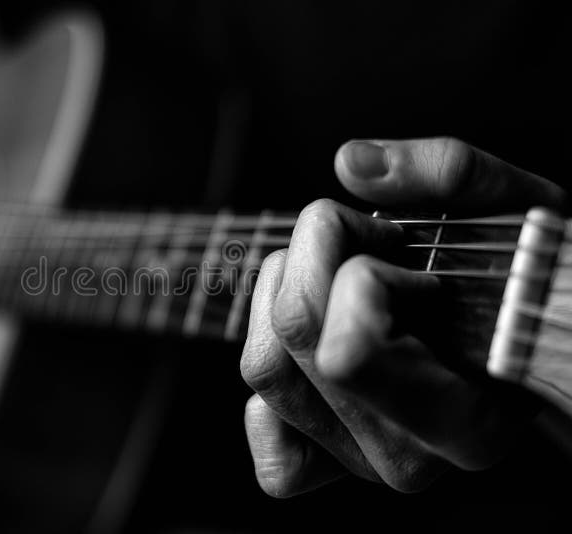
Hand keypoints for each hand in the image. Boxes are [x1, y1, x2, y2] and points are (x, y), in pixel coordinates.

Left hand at [240, 137, 567, 494]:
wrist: (527, 345)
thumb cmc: (527, 284)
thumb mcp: (521, 212)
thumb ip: (453, 174)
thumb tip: (352, 163)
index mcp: (468, 420)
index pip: (348, 353)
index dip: (363, 274)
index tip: (402, 249)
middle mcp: (405, 459)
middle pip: (296, 334)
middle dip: (318, 250)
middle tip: (368, 239)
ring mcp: (355, 462)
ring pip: (260, 364)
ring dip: (284, 288)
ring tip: (339, 272)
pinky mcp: (321, 460)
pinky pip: (258, 421)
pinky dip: (273, 363)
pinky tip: (315, 335)